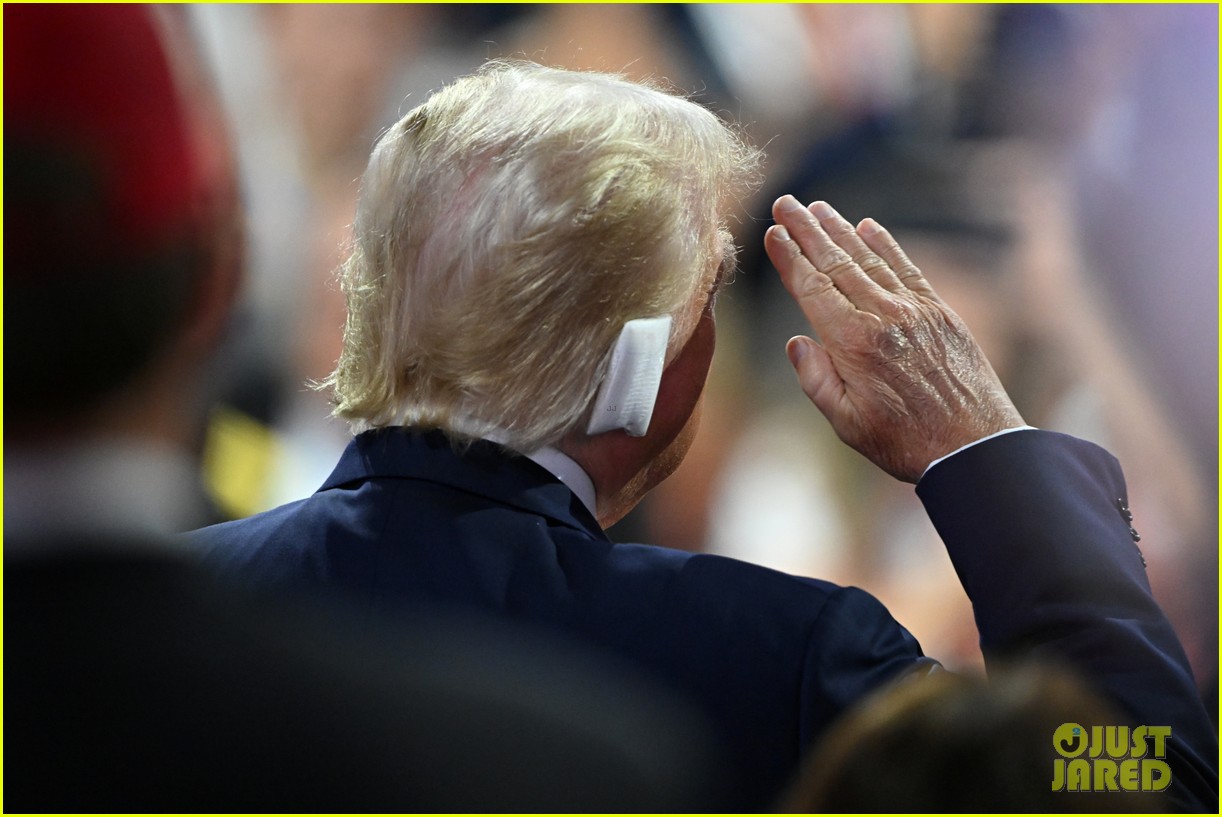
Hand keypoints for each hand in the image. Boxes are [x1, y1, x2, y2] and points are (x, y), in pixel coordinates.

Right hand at [765, 195, 1024, 481]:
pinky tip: (869, 227)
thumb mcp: (847, 424)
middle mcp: (883, 316)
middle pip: (836, 263)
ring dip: (840, 230)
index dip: (789, 257)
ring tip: (817, 208)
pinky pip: (906, 269)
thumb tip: (797, 342)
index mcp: (853, 344)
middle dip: (807, 230)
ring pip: (869, 259)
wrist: (975, 446)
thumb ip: (816, 380)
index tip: (772, 232)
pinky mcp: (939, 312)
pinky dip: (885, 245)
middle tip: (784, 203)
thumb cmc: (905, 442)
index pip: (812, 288)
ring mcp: (914, 310)